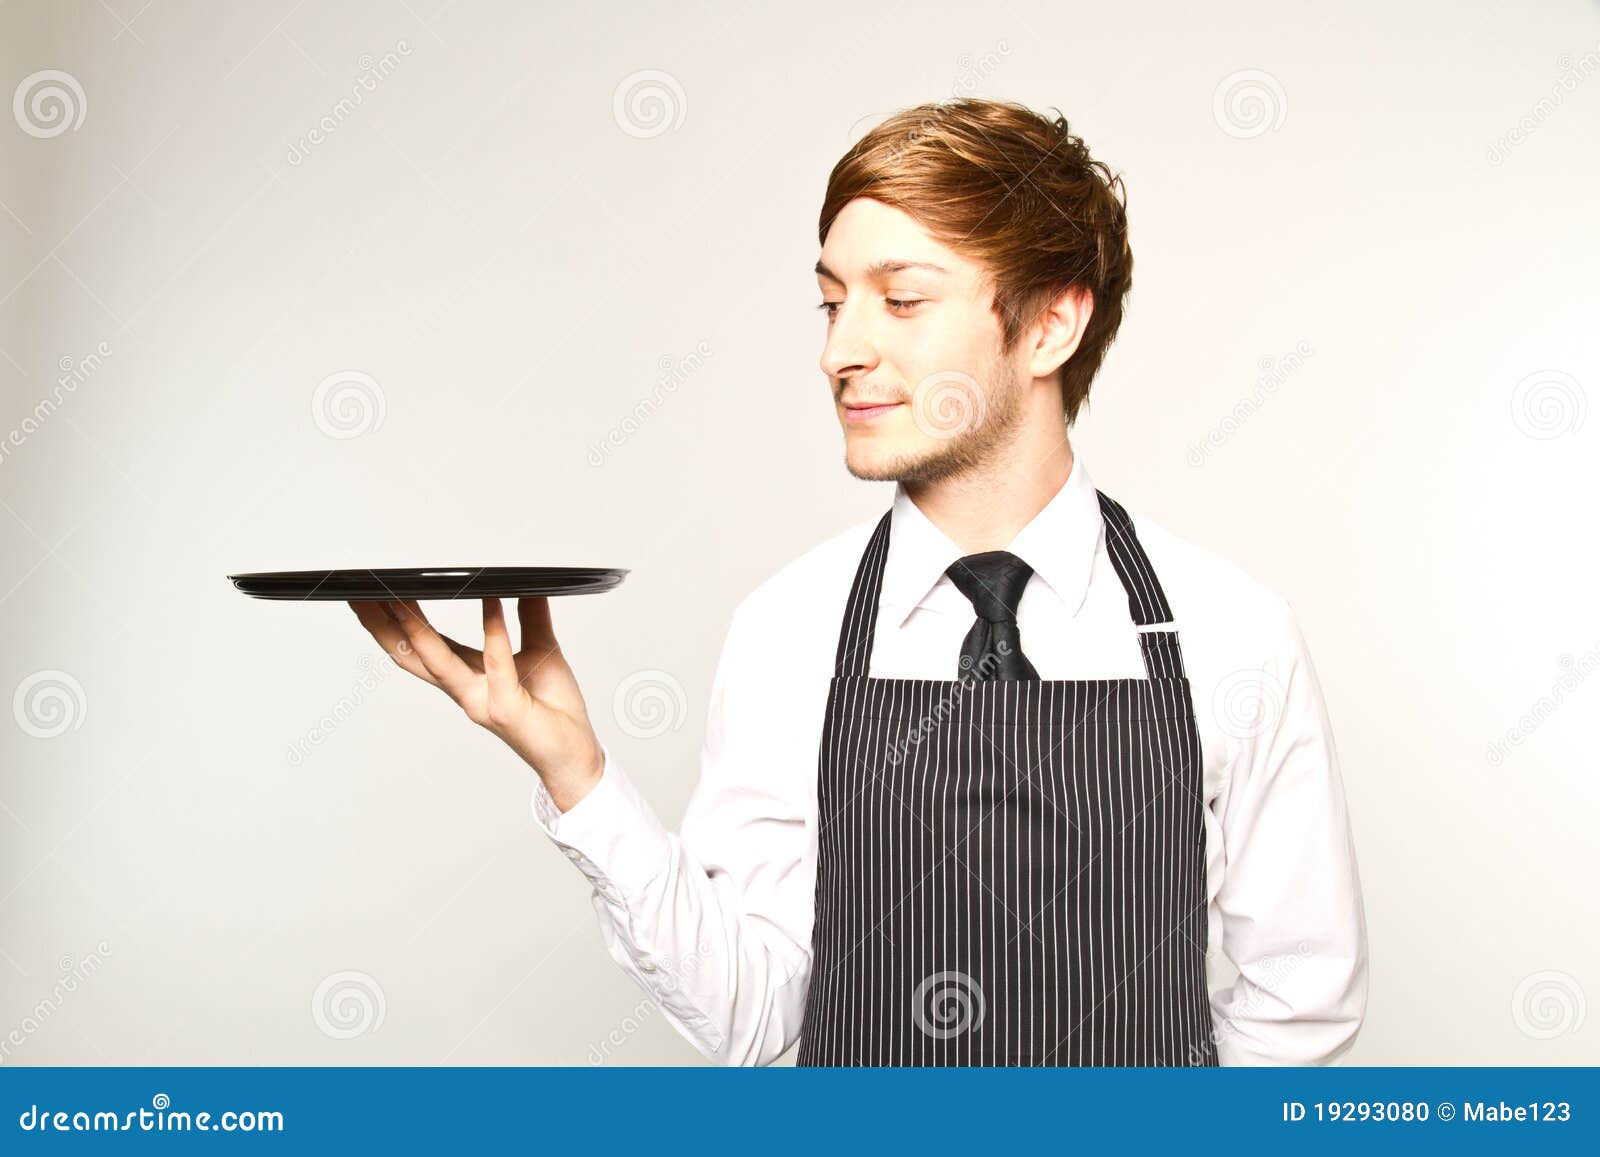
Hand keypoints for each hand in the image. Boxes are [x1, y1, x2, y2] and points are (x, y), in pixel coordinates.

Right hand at [348, 597, 603, 803]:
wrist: (576, 755)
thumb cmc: (554, 710)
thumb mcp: (542, 651)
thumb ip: (531, 616)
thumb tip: (527, 583)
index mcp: (468, 676)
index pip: (422, 646)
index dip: (395, 624)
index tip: (374, 596)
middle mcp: (466, 691)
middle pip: (413, 656)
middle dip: (383, 627)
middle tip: (360, 597)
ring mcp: (482, 701)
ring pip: (438, 663)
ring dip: (416, 631)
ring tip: (399, 598)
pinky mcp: (506, 707)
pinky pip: (497, 663)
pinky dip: (493, 630)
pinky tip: (490, 601)